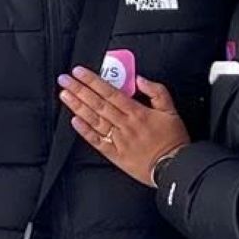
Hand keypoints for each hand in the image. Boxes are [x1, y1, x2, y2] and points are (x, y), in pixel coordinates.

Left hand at [57, 67, 189, 184]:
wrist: (174, 166)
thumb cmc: (173, 140)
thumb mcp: (171, 110)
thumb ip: (157, 91)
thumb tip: (140, 79)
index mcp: (137, 112)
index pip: (110, 92)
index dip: (93, 81)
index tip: (79, 72)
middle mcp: (125, 124)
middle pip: (98, 103)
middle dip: (79, 90)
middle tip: (64, 80)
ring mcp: (118, 139)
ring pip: (94, 120)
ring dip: (78, 106)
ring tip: (65, 95)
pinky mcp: (114, 154)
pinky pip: (97, 141)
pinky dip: (85, 131)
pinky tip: (74, 121)